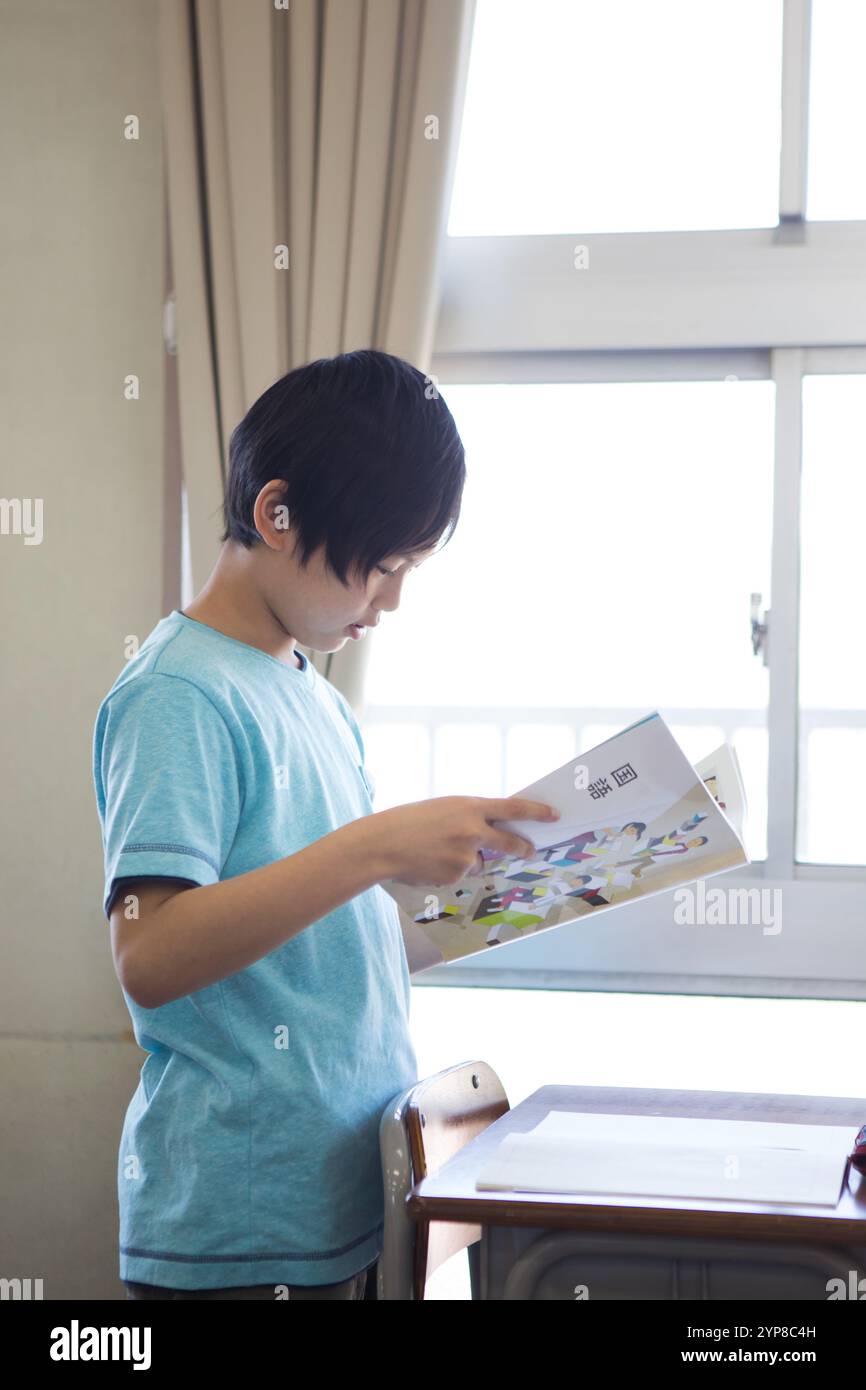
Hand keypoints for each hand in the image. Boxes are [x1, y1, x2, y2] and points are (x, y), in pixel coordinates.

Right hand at [374, 795, 560, 888]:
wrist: (382, 845)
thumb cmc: (409, 822)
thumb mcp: (443, 809)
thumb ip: (470, 818)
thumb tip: (492, 836)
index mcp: (469, 807)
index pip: (513, 808)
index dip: (537, 811)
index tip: (553, 814)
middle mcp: (473, 831)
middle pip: (510, 842)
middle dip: (523, 848)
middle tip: (531, 850)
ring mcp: (466, 855)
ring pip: (480, 861)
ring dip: (467, 859)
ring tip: (436, 850)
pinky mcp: (456, 875)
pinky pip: (463, 874)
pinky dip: (450, 870)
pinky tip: (429, 863)